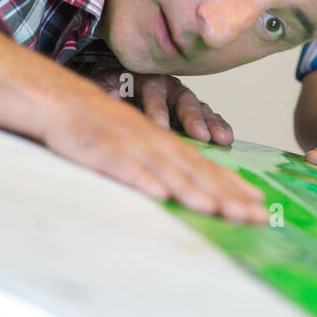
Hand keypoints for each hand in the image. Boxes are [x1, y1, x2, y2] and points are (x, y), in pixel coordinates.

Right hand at [44, 81, 265, 222]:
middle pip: (195, 170)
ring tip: (216, 209)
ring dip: (192, 190)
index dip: (233, 186)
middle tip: (254, 217)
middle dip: (226, 195)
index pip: (205, 166)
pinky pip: (124, 166)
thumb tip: (188, 189)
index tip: (259, 206)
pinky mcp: (101, 149)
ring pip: (166, 169)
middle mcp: (154, 141)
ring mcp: (129, 145)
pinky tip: (159, 194)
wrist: (57, 99)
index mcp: (164, 141)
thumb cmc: (97, 125)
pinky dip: (142, 180)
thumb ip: (164, 160)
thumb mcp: (138, 138)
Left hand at [92, 69, 233, 144]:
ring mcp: (182, 97)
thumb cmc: (110, 86)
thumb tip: (111, 97)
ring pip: (200, 107)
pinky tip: (227, 137)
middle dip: (192, 118)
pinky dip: (218, 125)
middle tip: (200, 135)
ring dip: (212, 123)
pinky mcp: (191, 110)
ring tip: (223, 138)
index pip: (153, 91)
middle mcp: (168, 85)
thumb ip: (105, 90)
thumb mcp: (102, 85)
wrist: (117, 82)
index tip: (160, 127)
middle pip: (183, 99)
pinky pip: (208, 116)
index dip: (157, 109)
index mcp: (146, 76)